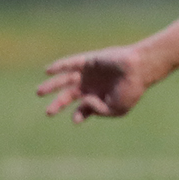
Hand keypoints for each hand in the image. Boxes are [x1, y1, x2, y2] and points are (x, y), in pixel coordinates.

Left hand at [38, 46, 155, 121]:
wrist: (139, 70)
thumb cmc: (131, 91)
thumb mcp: (116, 109)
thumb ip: (97, 111)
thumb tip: (82, 102)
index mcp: (100, 98)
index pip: (83, 109)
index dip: (78, 115)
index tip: (77, 118)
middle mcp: (92, 86)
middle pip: (69, 96)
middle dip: (59, 104)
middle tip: (49, 113)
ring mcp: (89, 73)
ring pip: (66, 80)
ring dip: (52, 86)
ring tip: (39, 93)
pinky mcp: (89, 61)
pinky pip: (71, 63)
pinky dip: (59, 66)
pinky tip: (48, 71)